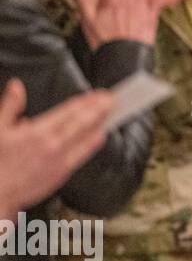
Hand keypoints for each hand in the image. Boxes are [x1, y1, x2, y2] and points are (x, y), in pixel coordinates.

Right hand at [0, 79, 112, 222]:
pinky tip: (100, 135)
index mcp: (36, 133)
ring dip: (101, 123)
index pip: (68, 112)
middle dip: (100, 109)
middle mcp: (52, 145)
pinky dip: (93, 142)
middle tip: (113, 98)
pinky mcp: (62, 174)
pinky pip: (83, 155)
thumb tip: (17, 86)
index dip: (86, 101)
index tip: (98, 93)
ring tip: (112, 112)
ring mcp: (59, 160)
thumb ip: (10, 106)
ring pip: (87, 138)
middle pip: (82, 123)